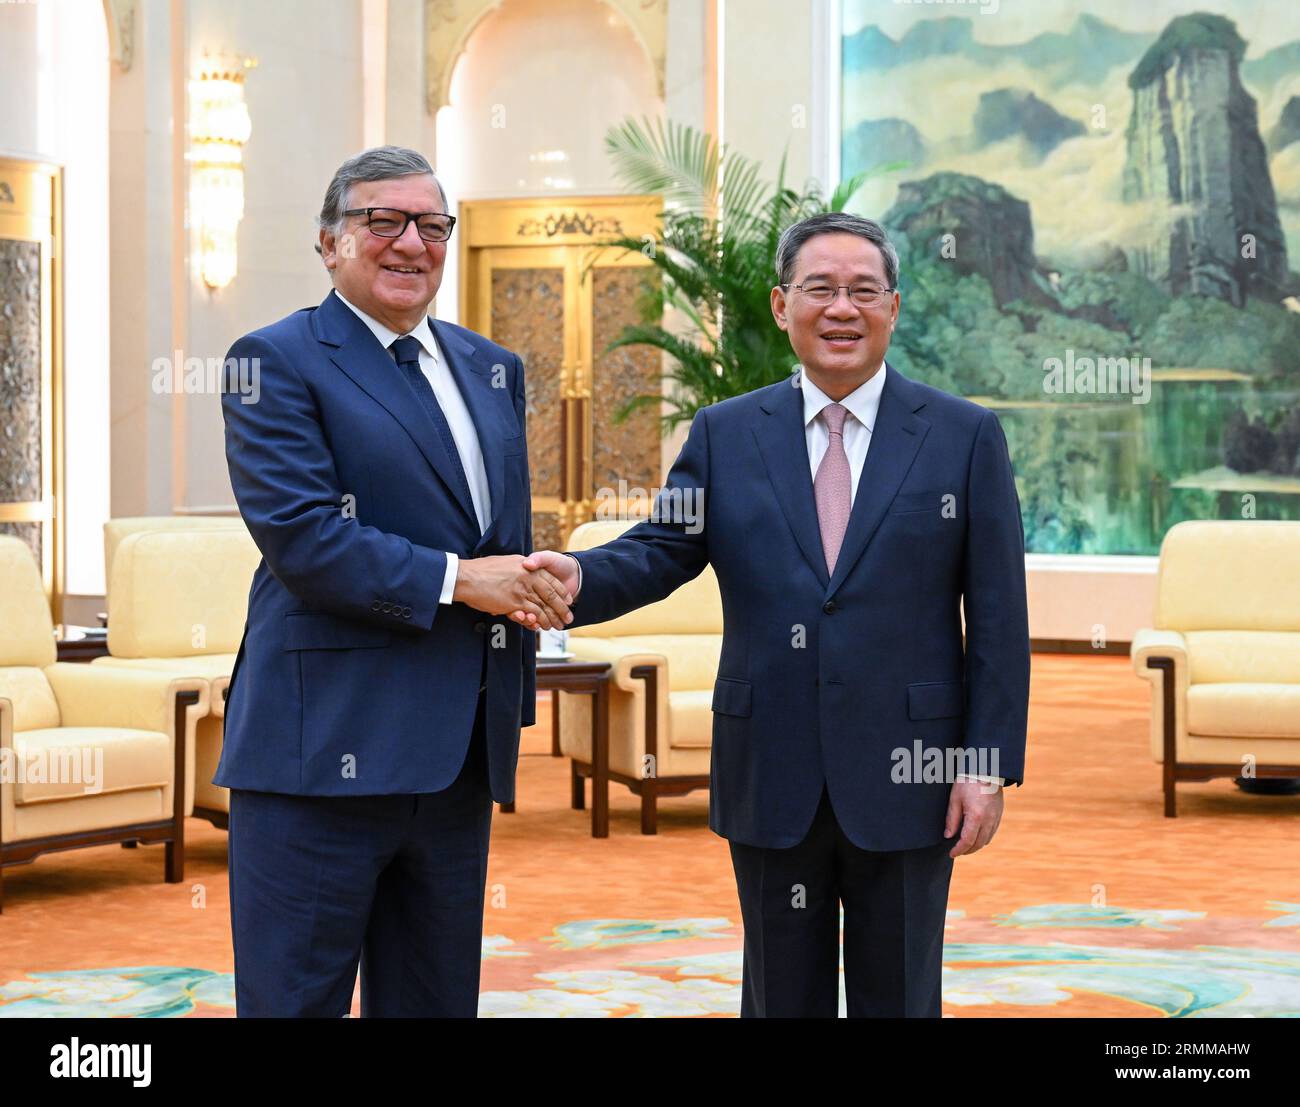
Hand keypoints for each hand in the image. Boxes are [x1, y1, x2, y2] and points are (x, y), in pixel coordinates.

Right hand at [453, 554, 572, 629]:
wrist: (467, 576)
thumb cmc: (481, 571)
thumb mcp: (506, 562)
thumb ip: (518, 567)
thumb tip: (525, 569)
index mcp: (526, 565)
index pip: (550, 578)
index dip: (560, 590)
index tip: (567, 599)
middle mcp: (528, 575)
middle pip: (551, 592)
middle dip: (562, 607)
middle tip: (569, 616)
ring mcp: (522, 588)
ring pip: (545, 604)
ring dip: (554, 617)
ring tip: (559, 625)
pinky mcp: (516, 601)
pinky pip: (534, 612)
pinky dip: (540, 621)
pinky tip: (543, 626)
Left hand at [944, 779, 1003, 857]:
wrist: (985, 770)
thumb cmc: (967, 782)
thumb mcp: (955, 799)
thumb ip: (952, 819)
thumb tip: (948, 836)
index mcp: (976, 816)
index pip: (967, 841)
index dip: (959, 850)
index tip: (951, 853)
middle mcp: (988, 820)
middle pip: (978, 844)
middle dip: (967, 850)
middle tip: (957, 851)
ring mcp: (996, 818)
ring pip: (986, 840)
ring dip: (975, 845)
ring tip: (964, 844)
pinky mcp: (999, 815)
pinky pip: (992, 832)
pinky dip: (983, 838)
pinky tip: (975, 835)